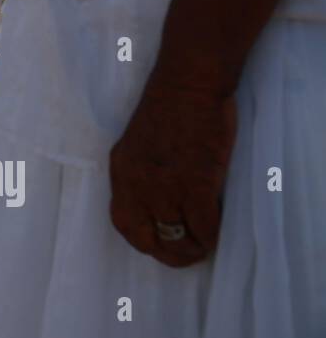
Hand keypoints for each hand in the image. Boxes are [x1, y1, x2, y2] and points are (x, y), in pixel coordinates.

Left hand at [109, 83, 236, 267]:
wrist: (188, 83)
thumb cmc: (170, 108)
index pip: (121, 221)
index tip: (159, 244)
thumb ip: (141, 172)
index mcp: (120, 170)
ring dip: (193, 248)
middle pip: (146, 238)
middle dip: (168, 253)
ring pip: (176, 237)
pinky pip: (202, 227)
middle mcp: (136, 182)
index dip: (141, 240)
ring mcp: (164, 184)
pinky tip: (216, 231)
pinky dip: (211, 236)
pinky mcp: (194, 182)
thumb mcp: (137, 143)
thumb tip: (155, 202)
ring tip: (204, 245)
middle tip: (187, 254)